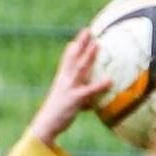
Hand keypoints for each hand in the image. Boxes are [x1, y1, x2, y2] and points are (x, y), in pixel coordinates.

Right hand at [27, 29, 109, 144]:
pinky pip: (89, 90)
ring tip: (97, 45)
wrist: (45, 125)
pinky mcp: (74, 99)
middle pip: (73, 58)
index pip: (67, 59)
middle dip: (81, 43)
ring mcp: (69, 88)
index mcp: (61, 79)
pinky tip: (109, 80)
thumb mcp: (67, 102)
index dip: (74, 47)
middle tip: (88, 30)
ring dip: (89, 56)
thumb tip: (91, 100)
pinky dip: (100, 85)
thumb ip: (80, 97)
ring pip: (80, 68)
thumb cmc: (57, 115)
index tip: (80, 36)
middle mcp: (64, 80)